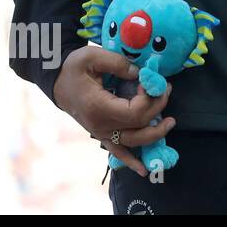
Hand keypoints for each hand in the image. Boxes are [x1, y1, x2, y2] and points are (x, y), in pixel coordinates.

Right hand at [52, 46, 174, 175]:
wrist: (56, 81)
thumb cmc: (73, 68)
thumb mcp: (92, 56)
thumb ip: (119, 64)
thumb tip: (142, 73)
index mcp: (98, 107)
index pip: (135, 112)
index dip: (150, 98)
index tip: (151, 81)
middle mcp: (100, 125)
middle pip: (139, 127)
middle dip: (159, 109)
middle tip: (167, 90)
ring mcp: (100, 132)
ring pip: (133, 143)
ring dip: (154, 135)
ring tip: (170, 122)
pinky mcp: (101, 134)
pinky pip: (117, 152)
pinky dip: (131, 161)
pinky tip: (144, 170)